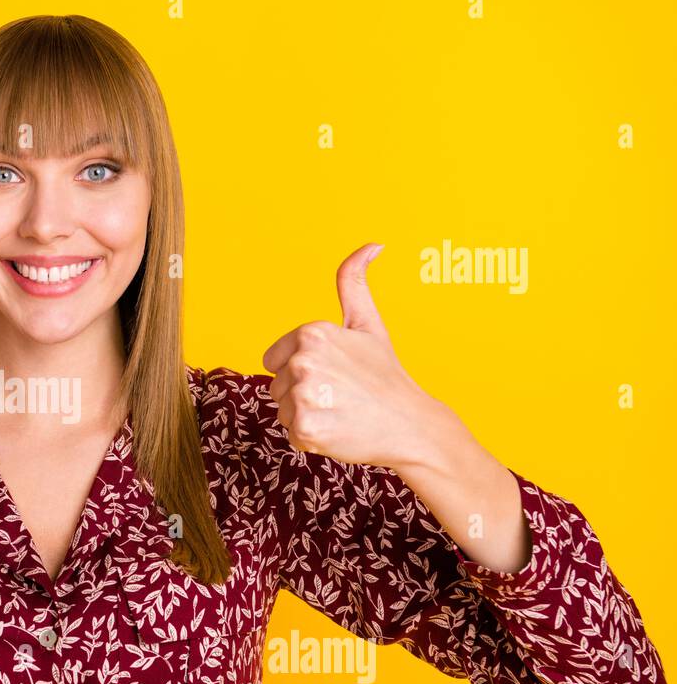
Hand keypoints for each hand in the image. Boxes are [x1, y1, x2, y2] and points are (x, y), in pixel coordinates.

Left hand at [261, 243, 442, 468]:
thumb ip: (353, 282)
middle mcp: (304, 360)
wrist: (411, 425)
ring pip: (282, 411)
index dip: (299, 371)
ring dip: (306, 416)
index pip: (272, 360)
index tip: (333, 374)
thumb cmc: (385, 375)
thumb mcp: (367, 324)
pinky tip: (338, 430)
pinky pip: (292, 434)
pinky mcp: (306, 427)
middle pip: (276, 386)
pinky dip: (312, 439)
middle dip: (302, 394)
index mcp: (311, 333)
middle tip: (341, 396)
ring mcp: (304, 395)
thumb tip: (373, 245)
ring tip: (341, 413)